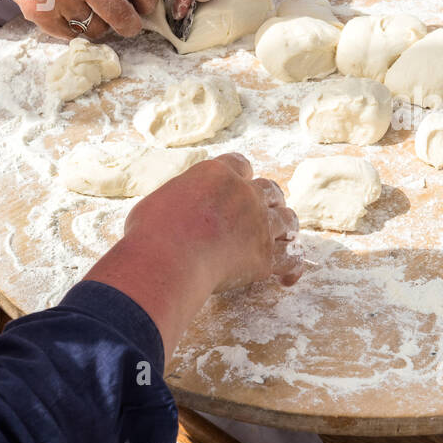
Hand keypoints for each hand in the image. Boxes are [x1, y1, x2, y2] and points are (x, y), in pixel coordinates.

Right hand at [0, 0, 158, 39]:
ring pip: (96, 29)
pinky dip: (74, 28)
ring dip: (100, 25)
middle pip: (123, 16)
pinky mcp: (39, 12)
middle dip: (132, 24)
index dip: (149, 0)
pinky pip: (69, 33)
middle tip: (130, 23)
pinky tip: (71, 13)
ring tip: (94, 13)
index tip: (146, 4)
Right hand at [125, 154, 301, 293]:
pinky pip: (291, 258)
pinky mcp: (266, 256)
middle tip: (265, 212)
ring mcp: (259, 224)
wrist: (167, 260)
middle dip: (269, 200)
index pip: (240, 164)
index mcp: (216, 174)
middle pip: (270, 190)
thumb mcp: (158, 202)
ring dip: (286, 229)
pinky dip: (291, 268)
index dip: (242, 176)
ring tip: (283, 239)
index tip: (240, 184)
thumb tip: (174, 213)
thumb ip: (178, 202)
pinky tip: (286, 278)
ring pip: (288, 220)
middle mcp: (244, 193)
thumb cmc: (150, 233)